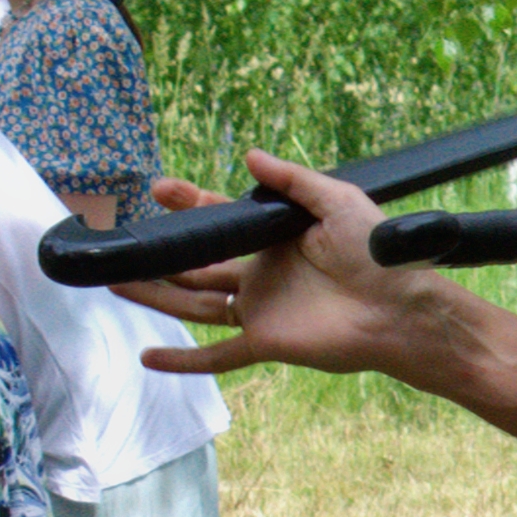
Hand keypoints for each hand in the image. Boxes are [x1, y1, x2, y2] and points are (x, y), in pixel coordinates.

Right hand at [124, 151, 445, 381]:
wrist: (402, 307)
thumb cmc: (378, 253)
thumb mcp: (337, 200)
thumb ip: (291, 181)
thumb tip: (249, 156)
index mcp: (275, 240)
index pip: (222, 220)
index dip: (191, 205)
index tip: (159, 188)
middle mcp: (262, 274)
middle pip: (199, 262)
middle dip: (162, 250)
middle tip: (125, 235)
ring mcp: (260, 309)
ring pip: (194, 303)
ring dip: (156, 295)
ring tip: (115, 283)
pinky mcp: (265, 342)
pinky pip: (217, 355)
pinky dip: (183, 359)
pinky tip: (149, 357)